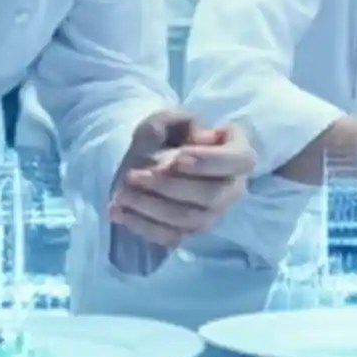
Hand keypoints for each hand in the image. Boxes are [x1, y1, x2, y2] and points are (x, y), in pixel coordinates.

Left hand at [109, 110, 254, 251]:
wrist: (150, 161)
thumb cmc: (167, 136)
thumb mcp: (166, 119)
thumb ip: (174, 120)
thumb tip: (190, 139)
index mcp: (238, 155)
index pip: (239, 160)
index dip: (210, 161)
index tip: (178, 158)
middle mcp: (232, 189)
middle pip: (211, 195)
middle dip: (170, 186)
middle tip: (134, 175)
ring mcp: (213, 215)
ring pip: (189, 219)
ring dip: (152, 207)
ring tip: (121, 193)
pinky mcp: (191, 233)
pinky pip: (171, 236)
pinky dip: (142, 225)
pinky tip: (118, 211)